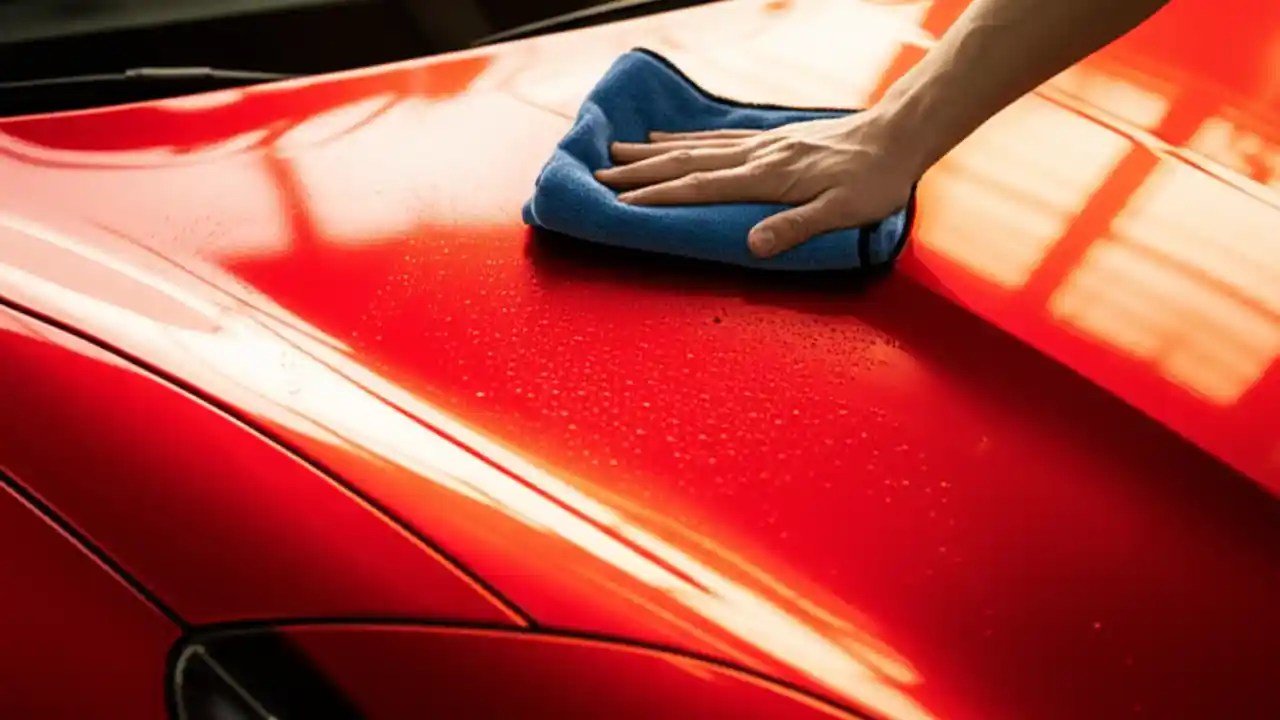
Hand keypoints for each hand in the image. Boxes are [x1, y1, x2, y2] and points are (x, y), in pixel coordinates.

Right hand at [594, 111, 921, 257]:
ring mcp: (761, 144)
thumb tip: (751, 246)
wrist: (897, 136)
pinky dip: (685, 138)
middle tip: (600, 174)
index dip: (660, 196)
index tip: (622, 202)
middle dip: (640, 170)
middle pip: (686, 162)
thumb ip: (795, 228)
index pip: (701, 187)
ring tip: (619, 151)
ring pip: (695, 146)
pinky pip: (716, 137)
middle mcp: (757, 156)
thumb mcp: (842, 212)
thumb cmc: (873, 179)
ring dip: (653, 152)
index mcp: (768, 177)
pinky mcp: (770, 139)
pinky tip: (668, 138)